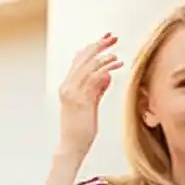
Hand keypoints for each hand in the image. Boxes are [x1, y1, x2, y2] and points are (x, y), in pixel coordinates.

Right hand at [58, 33, 122, 158]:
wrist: (71, 147)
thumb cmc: (81, 130)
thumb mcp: (89, 106)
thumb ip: (97, 90)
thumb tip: (107, 76)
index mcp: (67, 86)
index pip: (78, 61)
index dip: (91, 48)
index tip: (105, 40)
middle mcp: (67, 86)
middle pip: (83, 59)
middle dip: (98, 46)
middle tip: (113, 37)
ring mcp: (73, 93)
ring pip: (88, 66)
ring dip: (104, 57)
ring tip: (117, 54)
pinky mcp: (81, 100)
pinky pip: (94, 78)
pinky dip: (105, 69)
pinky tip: (116, 66)